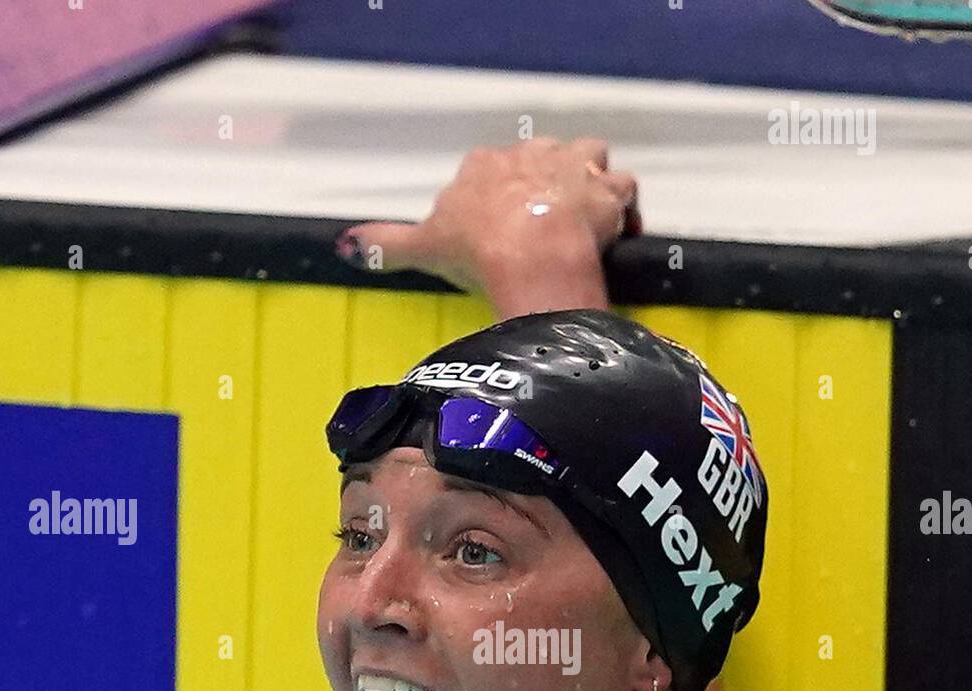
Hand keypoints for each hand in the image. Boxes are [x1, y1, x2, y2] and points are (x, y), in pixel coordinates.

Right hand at [337, 137, 640, 314]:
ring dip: (590, 182)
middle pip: (542, 159)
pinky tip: (617, 232)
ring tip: (585, 218)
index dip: (501, 198)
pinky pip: (623, 189)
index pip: (494, 169)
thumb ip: (386, 245)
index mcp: (484, 165)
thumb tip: (348, 246)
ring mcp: (572, 167)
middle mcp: (530, 155)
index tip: (501, 228)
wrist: (526, 254)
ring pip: (589, 157)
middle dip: (545, 186)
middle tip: (543, 226)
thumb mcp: (422, 247)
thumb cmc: (475, 249)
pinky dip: (622, 208)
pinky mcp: (607, 190)